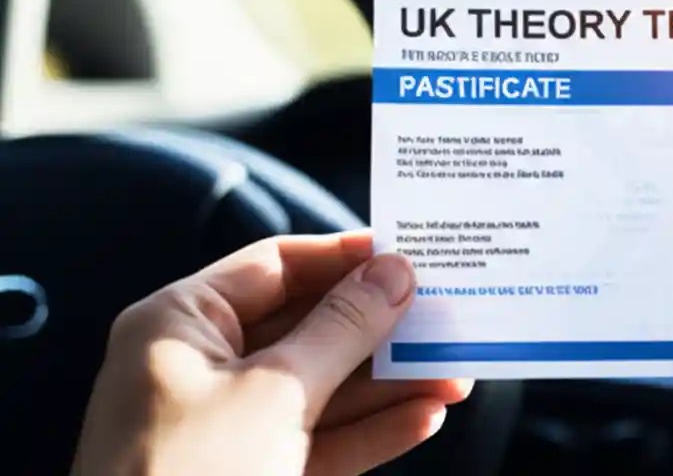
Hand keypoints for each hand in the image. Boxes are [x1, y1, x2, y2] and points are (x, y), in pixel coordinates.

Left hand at [72, 231, 471, 475]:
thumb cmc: (191, 474)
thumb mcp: (277, 391)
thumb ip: (343, 329)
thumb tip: (394, 273)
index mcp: (180, 325)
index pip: (275, 266)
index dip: (345, 258)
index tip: (411, 255)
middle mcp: (201, 368)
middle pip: (308, 327)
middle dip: (381, 330)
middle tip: (446, 319)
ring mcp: (228, 427)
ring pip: (324, 389)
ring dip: (391, 384)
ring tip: (455, 376)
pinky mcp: (254, 474)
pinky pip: (322, 440)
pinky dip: (372, 431)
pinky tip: (424, 418)